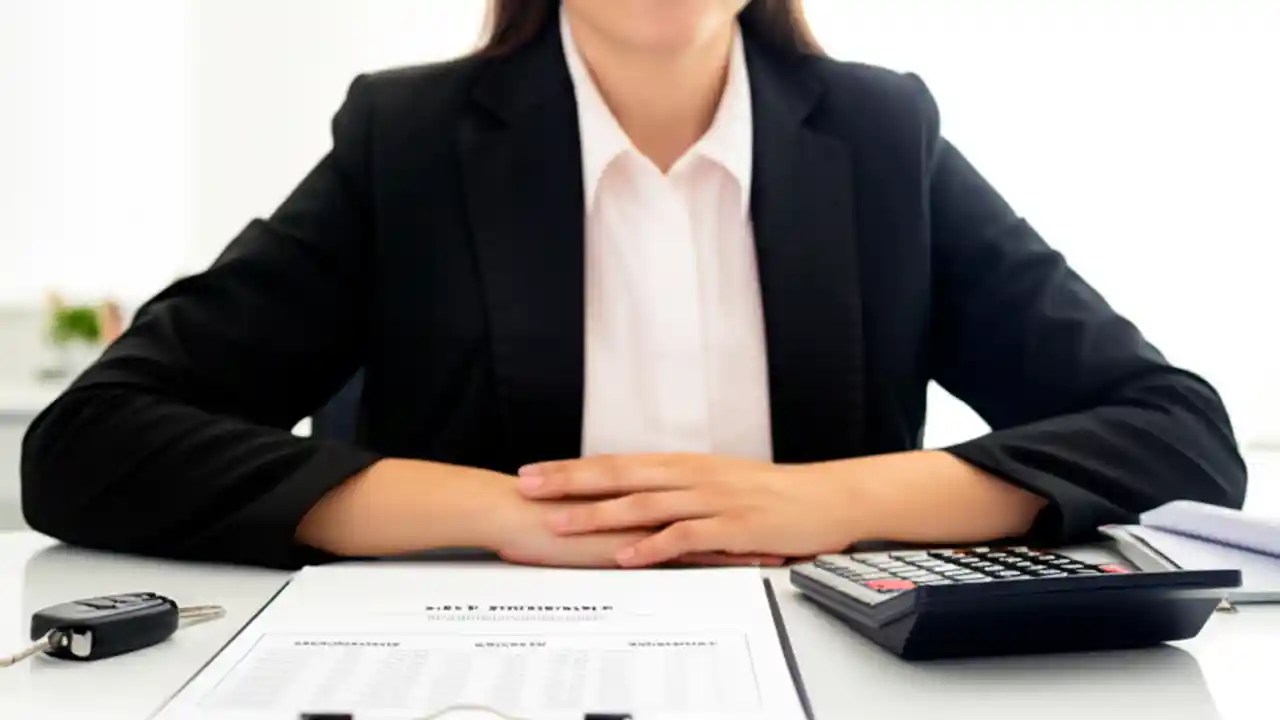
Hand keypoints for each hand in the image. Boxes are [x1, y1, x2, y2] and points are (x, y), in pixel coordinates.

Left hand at [516, 454, 861, 566]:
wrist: (825, 497)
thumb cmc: (772, 495)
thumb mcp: (716, 484)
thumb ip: (676, 491)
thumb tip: (636, 499)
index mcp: (684, 465)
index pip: (617, 462)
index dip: (573, 468)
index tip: (535, 472)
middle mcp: (691, 476)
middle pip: (619, 475)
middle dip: (569, 481)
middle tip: (529, 487)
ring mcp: (710, 500)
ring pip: (644, 503)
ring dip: (599, 513)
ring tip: (561, 522)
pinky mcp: (731, 526)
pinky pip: (685, 535)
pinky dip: (653, 545)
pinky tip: (627, 555)